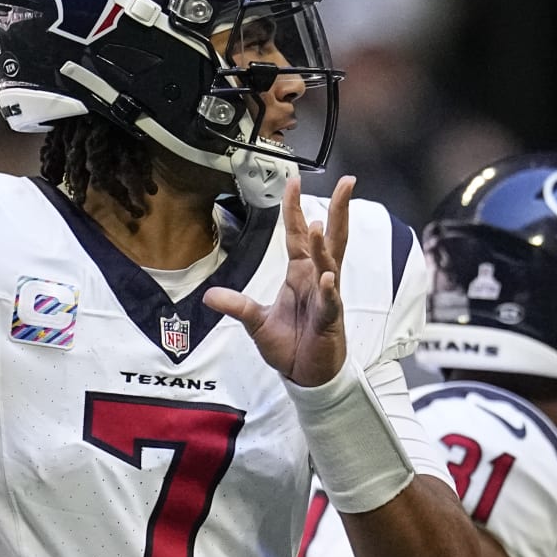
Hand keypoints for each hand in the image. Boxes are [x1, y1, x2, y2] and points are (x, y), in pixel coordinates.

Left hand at [204, 175, 354, 386]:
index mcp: (300, 274)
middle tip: (347, 183)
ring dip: (324, 246)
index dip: (295, 209)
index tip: (294, 182)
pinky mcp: (329, 319)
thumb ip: (237, 306)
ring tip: (318, 225)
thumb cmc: (290, 345)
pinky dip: (328, 290)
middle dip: (338, 209)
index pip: (298, 234)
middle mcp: (316, 279)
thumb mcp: (256, 322)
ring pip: (330, 265)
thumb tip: (209, 296)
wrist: (306, 375)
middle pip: (330, 238)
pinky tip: (327, 279)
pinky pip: (330, 301)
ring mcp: (326, 298)